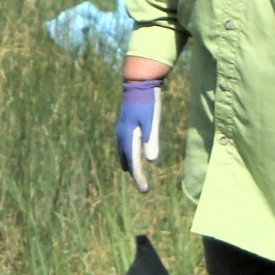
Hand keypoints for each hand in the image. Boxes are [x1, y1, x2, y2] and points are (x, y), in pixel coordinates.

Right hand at [116, 77, 162, 192]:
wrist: (138, 84)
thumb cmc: (148, 102)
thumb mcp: (152, 120)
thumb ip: (151, 140)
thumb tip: (151, 161)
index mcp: (129, 137)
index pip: (134, 163)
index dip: (139, 178)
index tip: (144, 191)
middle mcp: (122, 137)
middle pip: (128, 162)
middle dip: (135, 175)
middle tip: (143, 188)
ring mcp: (122, 132)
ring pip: (124, 155)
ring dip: (131, 166)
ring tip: (136, 176)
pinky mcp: (124, 127)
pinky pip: (125, 147)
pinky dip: (129, 156)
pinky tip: (132, 157)